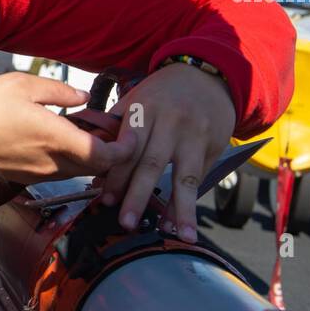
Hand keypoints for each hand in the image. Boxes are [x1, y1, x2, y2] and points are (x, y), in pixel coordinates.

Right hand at [0, 73, 136, 184]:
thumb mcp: (24, 85)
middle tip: (113, 129)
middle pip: (98, 167)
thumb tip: (82, 96)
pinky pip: (60, 171)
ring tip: (87, 129)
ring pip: (80, 170)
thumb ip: (60, 93)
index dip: (127, 149)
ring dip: (91, 155)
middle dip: (113, 152)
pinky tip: (63, 138)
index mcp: (58, 139)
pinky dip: (71, 158)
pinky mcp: (28, 177)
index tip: (131, 133)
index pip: (107, 156)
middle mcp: (53, 163)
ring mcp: (40, 174)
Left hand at [99, 62, 236, 240]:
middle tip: (126, 222)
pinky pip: (199, 179)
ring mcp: (195, 137)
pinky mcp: (214, 147)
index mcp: (145, 111)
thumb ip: (115, 133)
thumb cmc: (162, 95)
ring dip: (180, 209)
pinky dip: (189, 203)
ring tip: (175, 234)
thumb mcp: (135, 101)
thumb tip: (96, 174)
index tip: (105, 199)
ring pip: (185, 176)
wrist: (208, 76)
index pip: (127, 148)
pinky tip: (181, 225)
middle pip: (152, 164)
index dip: (116, 175)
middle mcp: (171, 124)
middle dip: (138, 195)